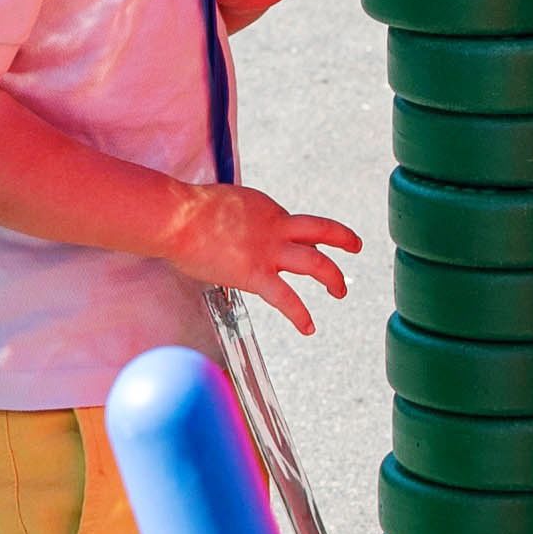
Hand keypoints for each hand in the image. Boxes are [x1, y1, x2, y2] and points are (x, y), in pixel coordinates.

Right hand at [170, 182, 363, 331]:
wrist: (177, 217)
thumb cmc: (186, 213)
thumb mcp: (222, 206)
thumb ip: (234, 219)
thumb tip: (227, 228)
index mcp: (267, 209)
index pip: (295, 225)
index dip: (300, 237)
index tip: (302, 246)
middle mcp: (275, 226)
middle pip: (321, 231)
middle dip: (343, 239)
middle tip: (355, 247)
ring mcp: (269, 250)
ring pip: (316, 262)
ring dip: (333, 277)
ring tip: (341, 291)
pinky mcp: (256, 274)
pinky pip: (286, 298)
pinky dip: (300, 314)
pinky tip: (309, 327)